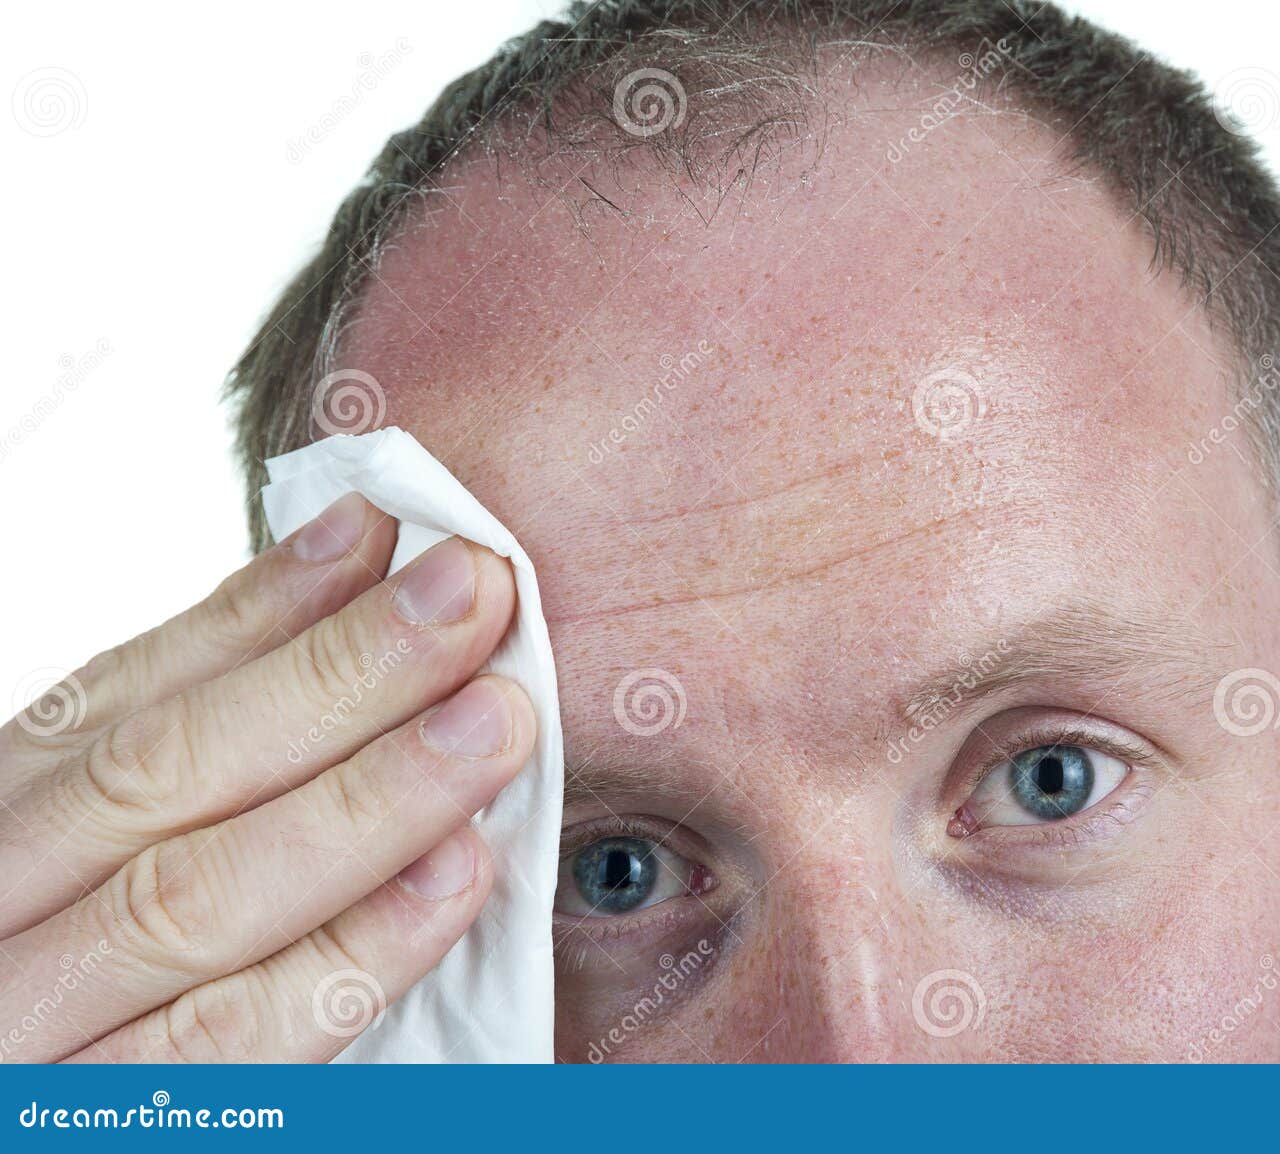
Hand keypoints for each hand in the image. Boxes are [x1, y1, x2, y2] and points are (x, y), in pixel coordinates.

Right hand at [0, 493, 533, 1060]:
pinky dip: (342, 961)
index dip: (258, 610)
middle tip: (475, 594)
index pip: (116, 701)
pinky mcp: (99, 1128)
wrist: (32, 1074)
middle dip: (336, 677)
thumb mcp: (73, 864)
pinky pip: (220, 1057)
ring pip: (194, 900)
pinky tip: (449, 883)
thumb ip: (182, 771)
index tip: (383, 531)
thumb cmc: (48, 993)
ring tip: (495, 719)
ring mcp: (31, 1045)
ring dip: (365, 798)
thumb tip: (332, 592)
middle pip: (164, 778)